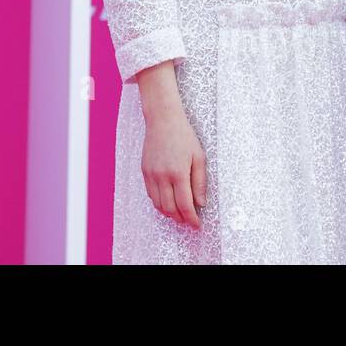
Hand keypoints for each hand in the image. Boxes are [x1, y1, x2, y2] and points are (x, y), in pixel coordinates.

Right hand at [141, 110, 207, 227]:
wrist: (163, 120)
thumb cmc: (184, 136)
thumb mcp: (199, 157)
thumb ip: (199, 182)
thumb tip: (200, 203)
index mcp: (178, 173)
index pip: (185, 204)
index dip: (191, 218)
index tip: (197, 225)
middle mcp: (162, 176)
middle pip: (170, 209)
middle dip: (180, 219)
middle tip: (189, 221)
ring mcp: (151, 175)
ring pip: (158, 204)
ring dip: (169, 213)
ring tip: (180, 214)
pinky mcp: (145, 172)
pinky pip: (151, 195)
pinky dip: (160, 203)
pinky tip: (169, 201)